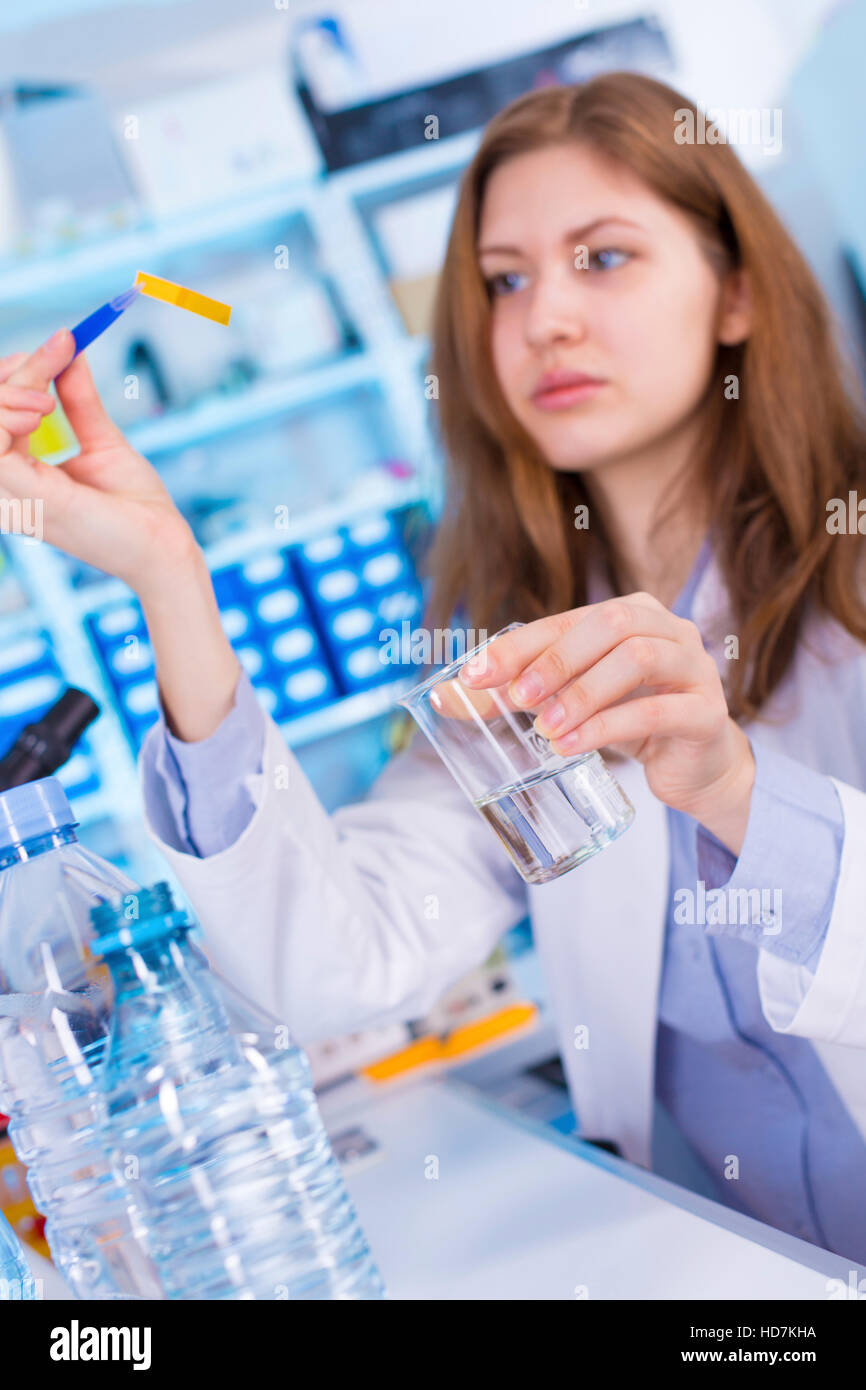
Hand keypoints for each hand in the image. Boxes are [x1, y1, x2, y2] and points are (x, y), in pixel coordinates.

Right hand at [0, 329, 195, 594]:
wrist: (164, 544)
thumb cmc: (136, 506)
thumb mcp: (102, 440)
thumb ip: (77, 399)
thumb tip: (68, 349)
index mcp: (18, 478)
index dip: (17, 374)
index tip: (61, 346)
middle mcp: (6, 491)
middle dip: (14, 375)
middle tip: (57, 357)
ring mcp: (12, 498)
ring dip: (11, 391)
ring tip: (48, 396)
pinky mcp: (29, 500)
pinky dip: (7, 416)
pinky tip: (40, 410)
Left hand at [459, 592, 754, 854]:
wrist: (696, 766)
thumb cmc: (629, 720)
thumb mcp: (570, 702)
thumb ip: (514, 697)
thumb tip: (442, 699)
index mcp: (633, 613)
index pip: (569, 618)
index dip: (520, 643)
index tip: (477, 674)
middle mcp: (669, 629)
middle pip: (609, 624)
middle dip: (555, 660)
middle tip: (517, 699)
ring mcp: (695, 667)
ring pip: (637, 659)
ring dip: (582, 693)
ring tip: (545, 729)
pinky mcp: (706, 713)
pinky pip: (657, 711)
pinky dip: (608, 727)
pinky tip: (572, 746)